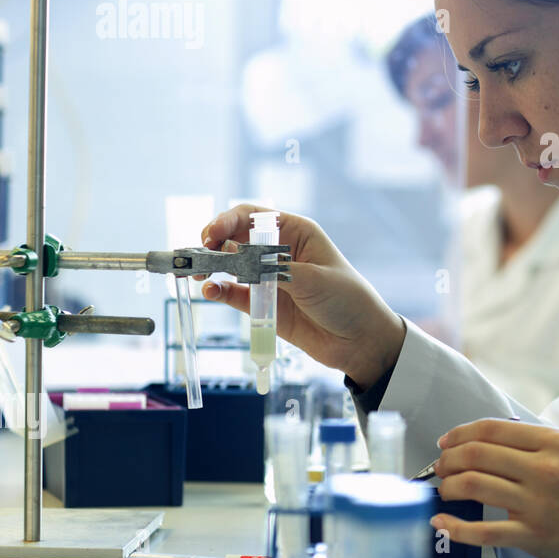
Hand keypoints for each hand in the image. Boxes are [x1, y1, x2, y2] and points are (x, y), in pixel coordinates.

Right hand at [195, 203, 403, 387]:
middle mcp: (279, 251)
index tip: (211, 236)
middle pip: (235, 239)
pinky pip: (234, 293)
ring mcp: (270, 278)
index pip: (253, 216)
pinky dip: (220, 291)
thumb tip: (237, 258)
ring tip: (197, 276)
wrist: (361, 341)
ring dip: (211, 267)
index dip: (227, 221)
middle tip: (199, 257)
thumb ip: (274, 268)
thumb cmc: (348, 299)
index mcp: (296, 232)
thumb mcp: (313, 278)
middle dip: (213, 244)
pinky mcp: (264, 304)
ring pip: (230, 266)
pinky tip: (211, 292)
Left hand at [432, 418, 558, 557]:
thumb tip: (491, 440)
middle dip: (448, 458)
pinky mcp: (533, 535)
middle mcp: (544, 469)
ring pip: (474, 485)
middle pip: (477, 454)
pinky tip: (442, 521)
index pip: (493, 429)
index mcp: (554, 443)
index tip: (447, 441)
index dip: (461, 433)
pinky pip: (483, 530)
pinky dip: (456, 526)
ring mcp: (537, 503)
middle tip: (441, 465)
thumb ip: (536, 444)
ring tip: (444, 488)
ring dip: (448, 486)